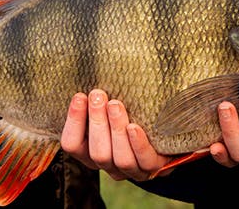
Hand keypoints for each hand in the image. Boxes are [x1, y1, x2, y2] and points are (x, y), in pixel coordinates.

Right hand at [60, 90, 176, 180]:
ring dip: (116, 130)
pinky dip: (138, 144)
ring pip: (120, 158)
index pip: (72, 145)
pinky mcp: (154, 168)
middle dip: (96, 122)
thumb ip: (99, 101)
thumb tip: (92, 69)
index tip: (80, 96)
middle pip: (97, 153)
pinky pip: (144, 161)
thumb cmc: (131, 114)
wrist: (166, 135)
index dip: (74, 122)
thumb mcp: (110, 109)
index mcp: (91, 152)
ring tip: (115, 105)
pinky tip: (134, 127)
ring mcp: (131, 170)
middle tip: (98, 95)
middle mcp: (108, 165)